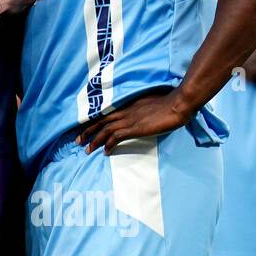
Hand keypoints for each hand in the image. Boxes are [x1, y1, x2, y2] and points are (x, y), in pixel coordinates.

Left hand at [77, 91, 193, 154]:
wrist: (177, 104)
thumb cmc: (168, 103)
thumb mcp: (151, 104)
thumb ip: (142, 109)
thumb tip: (141, 115)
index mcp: (128, 105)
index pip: (106, 113)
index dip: (94, 121)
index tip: (85, 128)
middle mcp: (125, 112)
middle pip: (100, 121)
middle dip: (87, 131)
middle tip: (78, 141)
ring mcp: (129, 120)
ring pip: (105, 130)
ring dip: (94, 141)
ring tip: (86, 150)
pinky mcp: (135, 128)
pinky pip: (116, 137)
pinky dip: (109, 145)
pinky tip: (105, 152)